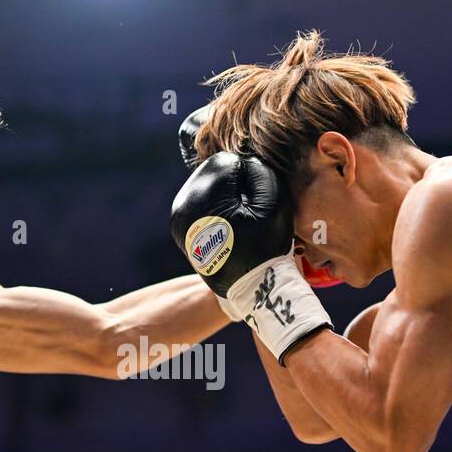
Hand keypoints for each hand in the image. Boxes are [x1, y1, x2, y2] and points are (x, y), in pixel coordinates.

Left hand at [178, 104, 340, 288]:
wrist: (250, 290)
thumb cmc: (265, 246)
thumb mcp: (273, 202)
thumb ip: (259, 170)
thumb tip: (244, 160)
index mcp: (201, 198)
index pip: (226, 161)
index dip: (249, 175)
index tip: (257, 198)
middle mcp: (182, 206)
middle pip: (211, 170)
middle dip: (233, 182)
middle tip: (250, 207)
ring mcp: (178, 219)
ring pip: (204, 184)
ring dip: (224, 192)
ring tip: (240, 216)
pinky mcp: (181, 229)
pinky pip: (200, 202)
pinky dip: (214, 206)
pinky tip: (228, 223)